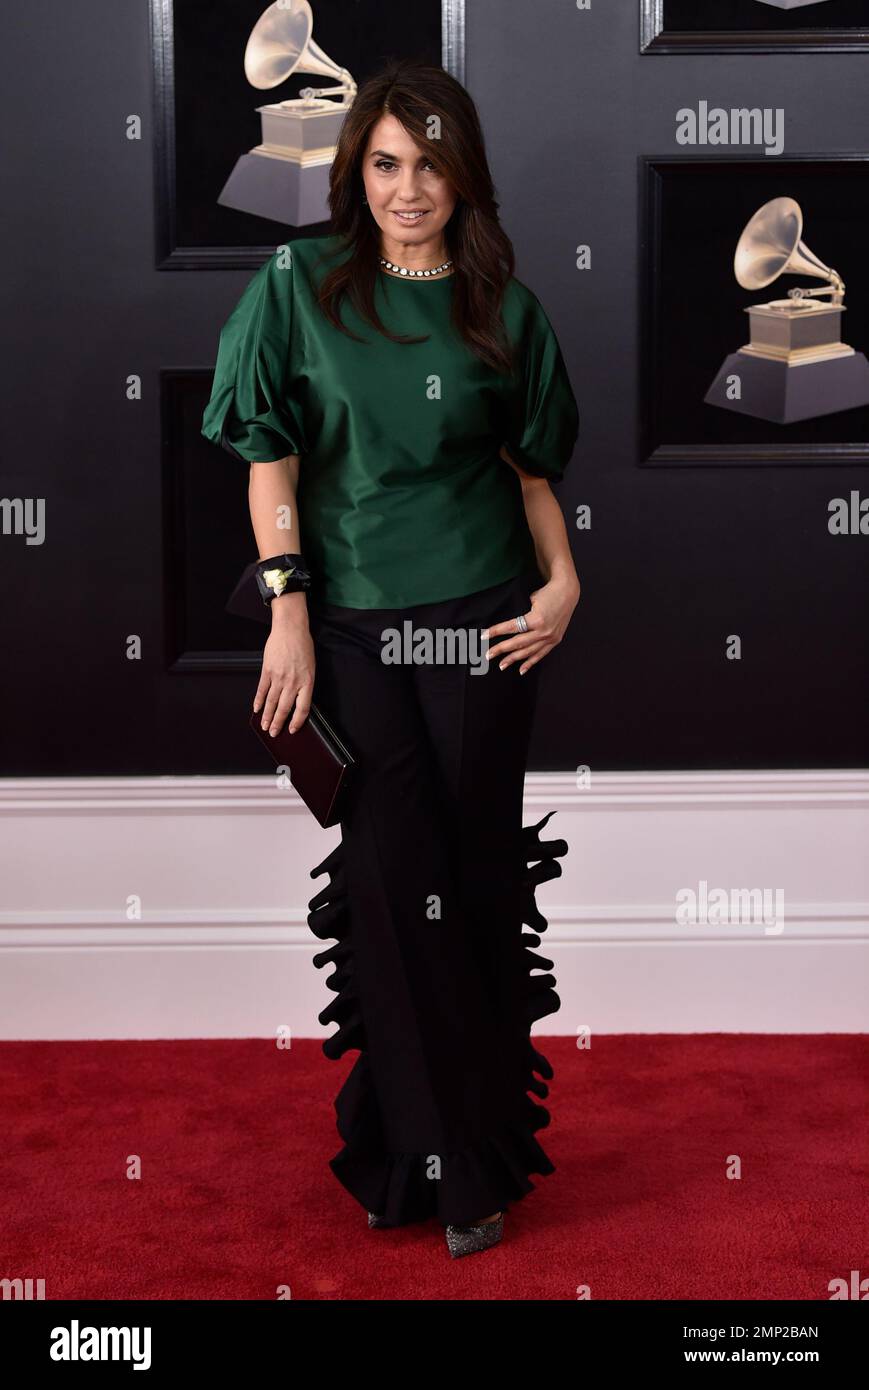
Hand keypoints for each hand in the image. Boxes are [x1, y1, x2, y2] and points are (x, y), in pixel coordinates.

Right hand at [253, 594, 314, 733]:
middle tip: (273, 733)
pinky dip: (258, 700)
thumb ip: (305, 684)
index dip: (297, 721)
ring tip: (264, 725)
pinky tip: (256, 708)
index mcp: (307, 681)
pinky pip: (262, 689)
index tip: (293, 729)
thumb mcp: (311, 667)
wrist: (291, 629)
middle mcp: (293, 681)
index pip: (303, 708)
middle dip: (278, 723)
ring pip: (271, 701)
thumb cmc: (302, 645)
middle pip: (285, 708)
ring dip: (267, 715)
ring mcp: (279, 676)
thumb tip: (298, 700)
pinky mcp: (268, 670)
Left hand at [484, 573, 579, 674]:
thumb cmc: (549, 593)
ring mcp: (550, 638)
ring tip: (501, 665)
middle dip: (501, 649)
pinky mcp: (555, 640)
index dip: (496, 632)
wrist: (568, 592)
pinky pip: (541, 654)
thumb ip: (523, 616)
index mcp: (536, 619)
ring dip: (513, 659)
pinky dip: (531, 663)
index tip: (484, 636)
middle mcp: (543, 631)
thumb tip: (512, 626)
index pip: (512, 627)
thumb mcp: (532, 600)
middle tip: (488, 655)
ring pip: (528, 652)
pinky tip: (521, 670)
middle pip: (518, 643)